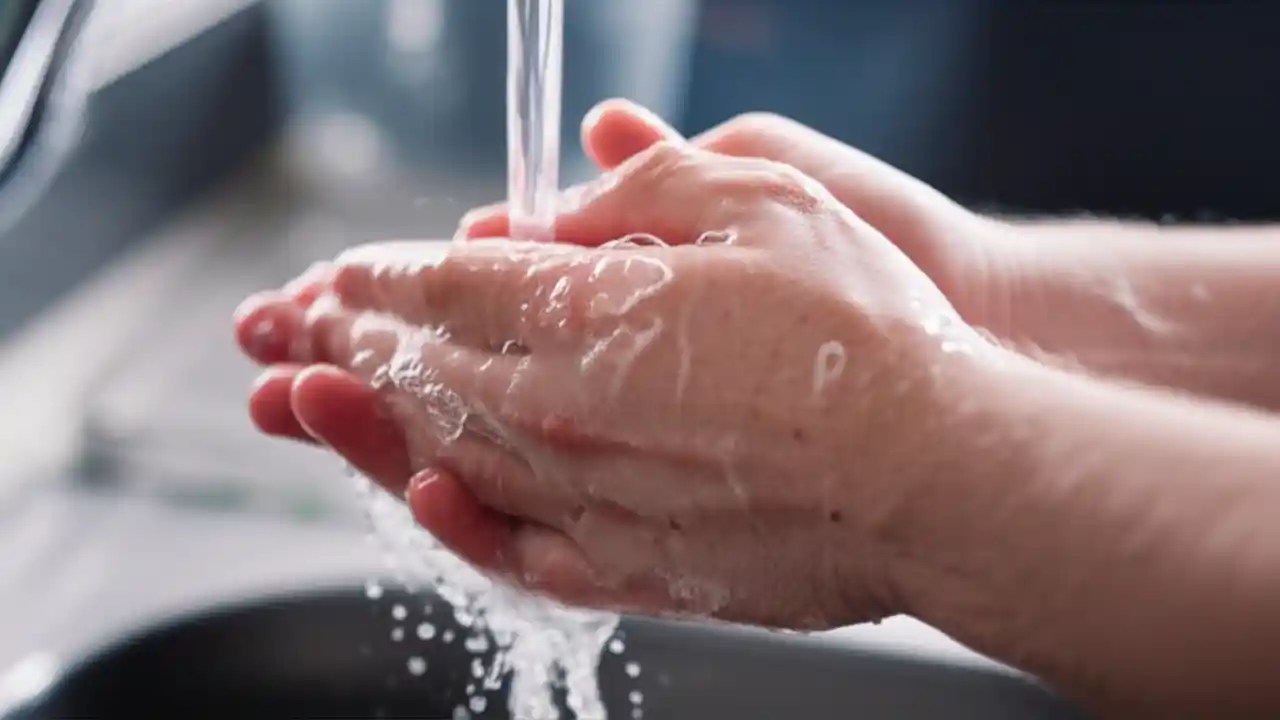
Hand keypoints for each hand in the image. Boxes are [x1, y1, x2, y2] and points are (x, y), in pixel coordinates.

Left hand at [237, 140, 997, 629]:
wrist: (936, 476)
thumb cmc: (866, 335)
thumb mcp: (767, 200)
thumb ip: (648, 189)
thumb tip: (566, 202)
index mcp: (585, 311)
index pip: (441, 283)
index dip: (377, 273)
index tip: (335, 272)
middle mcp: (560, 412)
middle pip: (417, 369)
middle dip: (342, 338)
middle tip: (283, 327)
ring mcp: (585, 499)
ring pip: (442, 454)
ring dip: (365, 420)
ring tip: (308, 397)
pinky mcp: (627, 567)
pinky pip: (512, 549)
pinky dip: (452, 519)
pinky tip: (424, 497)